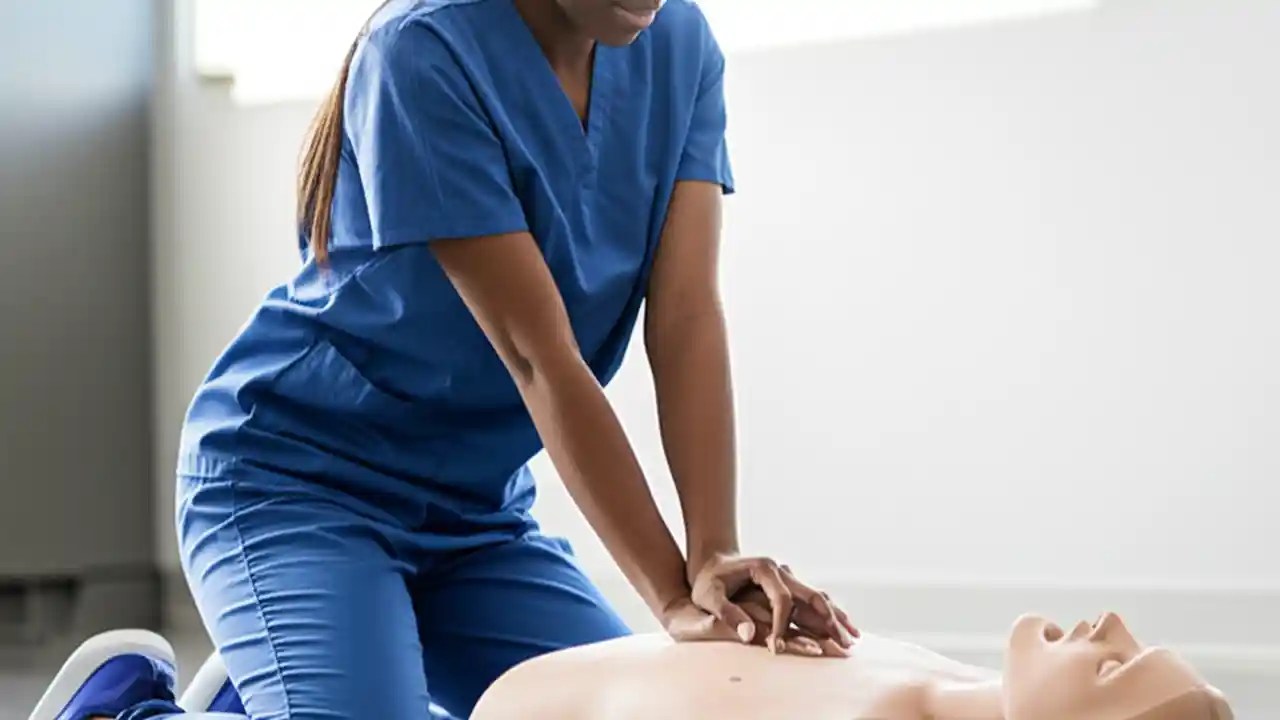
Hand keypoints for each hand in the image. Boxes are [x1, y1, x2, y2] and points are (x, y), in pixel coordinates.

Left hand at [688, 553, 859, 653]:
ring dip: (835, 618)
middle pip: (812, 595)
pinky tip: (842, 627)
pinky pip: (813, 601)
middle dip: (828, 620)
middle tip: (843, 643)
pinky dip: (829, 614)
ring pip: (818, 598)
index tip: (778, 646)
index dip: (781, 624)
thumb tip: (749, 636)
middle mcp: (781, 571)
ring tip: (853, 638)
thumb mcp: (710, 596)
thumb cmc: (708, 579)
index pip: (782, 599)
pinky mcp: (787, 587)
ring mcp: (787, 578)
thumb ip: (728, 613)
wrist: (711, 561)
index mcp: (764, 569)